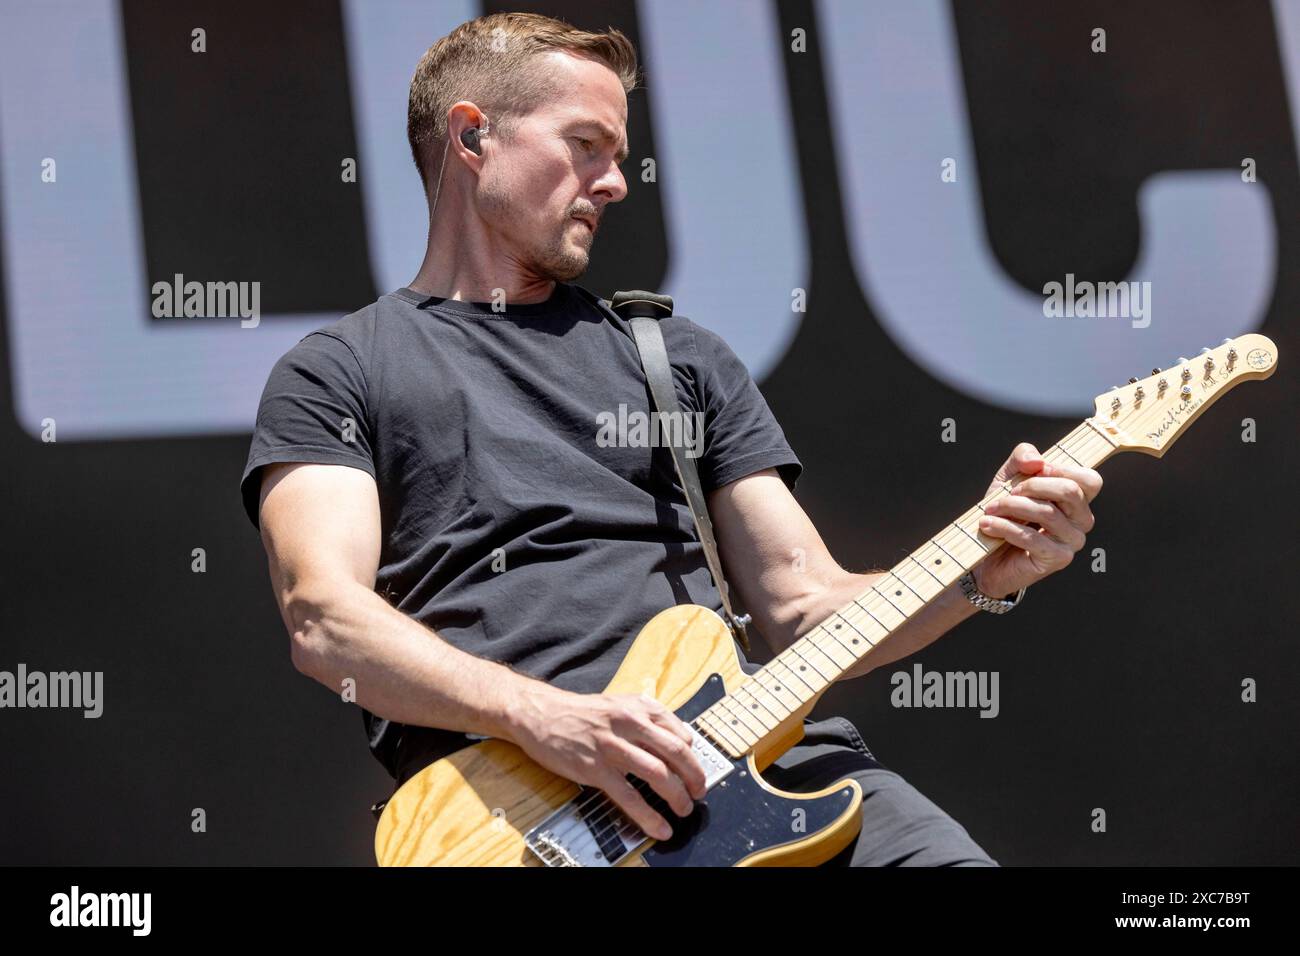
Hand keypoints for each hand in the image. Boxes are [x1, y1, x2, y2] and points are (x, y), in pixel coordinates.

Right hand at [506, 685, 707, 841]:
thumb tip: (677, 743)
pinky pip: (629, 796)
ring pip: (657, 773)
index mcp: (638, 708)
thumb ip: (646, 720)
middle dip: (694, 777)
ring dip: (677, 796)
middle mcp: (629, 724)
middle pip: (676, 752)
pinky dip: (648, 816)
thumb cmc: (581, 713)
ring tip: (683, 810)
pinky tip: (659, 827)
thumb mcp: (619, 705)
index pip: (679, 733)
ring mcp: (612, 747)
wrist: (541, 714)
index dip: (693, 757)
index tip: (695, 771)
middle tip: (699, 792)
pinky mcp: (595, 769)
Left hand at [973, 442, 1101, 598]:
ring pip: (1048, 513)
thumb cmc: (1003, 515)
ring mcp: (1073, 541)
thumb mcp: (1009, 478)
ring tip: (990, 509)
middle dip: (1032, 486)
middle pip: (1070, 491)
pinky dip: (1005, 527)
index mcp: (1077, 500)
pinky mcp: (1058, 559)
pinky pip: (1033, 537)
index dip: (1059, 469)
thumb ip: (1023, 457)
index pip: (1090, 479)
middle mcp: (1082, 520)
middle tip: (1007, 494)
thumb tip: (1037, 461)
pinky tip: (988, 525)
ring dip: (1011, 507)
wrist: (986, 556)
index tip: (1029, 472)